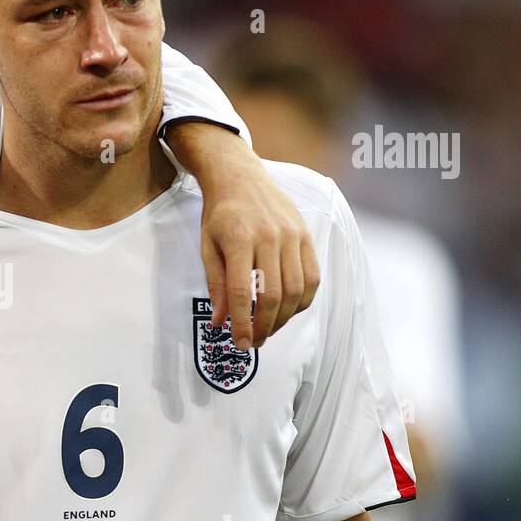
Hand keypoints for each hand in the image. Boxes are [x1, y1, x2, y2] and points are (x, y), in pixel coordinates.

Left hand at [166, 122, 319, 349]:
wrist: (239, 177)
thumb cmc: (220, 215)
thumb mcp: (207, 247)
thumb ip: (216, 285)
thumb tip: (220, 322)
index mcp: (238, 240)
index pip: (242, 293)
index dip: (242, 324)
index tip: (240, 344)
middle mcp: (269, 237)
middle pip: (273, 295)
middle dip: (265, 326)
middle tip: (255, 342)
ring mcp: (291, 236)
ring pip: (296, 290)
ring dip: (284, 318)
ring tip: (270, 329)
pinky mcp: (306, 236)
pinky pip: (313, 277)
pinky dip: (303, 300)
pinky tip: (289, 310)